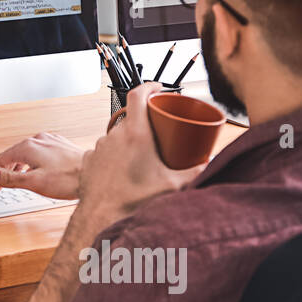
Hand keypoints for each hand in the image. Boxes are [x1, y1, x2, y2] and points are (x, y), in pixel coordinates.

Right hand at [0, 131, 86, 199]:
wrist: (95, 174)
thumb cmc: (67, 179)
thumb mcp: (33, 182)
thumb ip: (8, 178)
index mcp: (28, 146)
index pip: (2, 158)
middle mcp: (38, 139)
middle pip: (13, 154)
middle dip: (6, 171)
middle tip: (2, 186)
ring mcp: (50, 141)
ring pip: (27, 153)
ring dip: (19, 167)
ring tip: (18, 180)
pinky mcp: (60, 146)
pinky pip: (40, 152)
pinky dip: (33, 163)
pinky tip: (37, 172)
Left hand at [77, 82, 203, 221]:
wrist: (101, 215)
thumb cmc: (134, 199)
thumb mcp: (172, 184)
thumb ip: (195, 172)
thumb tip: (210, 164)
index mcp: (136, 134)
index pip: (138, 95)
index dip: (149, 86)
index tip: (157, 87)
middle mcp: (115, 136)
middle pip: (130, 118)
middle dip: (144, 122)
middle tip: (158, 134)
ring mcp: (100, 147)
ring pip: (117, 135)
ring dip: (128, 141)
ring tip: (141, 157)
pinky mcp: (90, 159)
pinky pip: (105, 150)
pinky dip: (115, 155)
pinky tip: (123, 169)